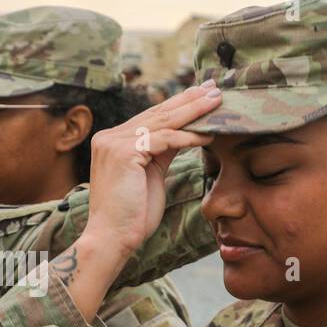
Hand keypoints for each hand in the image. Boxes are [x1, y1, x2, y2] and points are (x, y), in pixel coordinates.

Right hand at [85, 82, 219, 253]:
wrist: (112, 238)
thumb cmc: (132, 214)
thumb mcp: (151, 174)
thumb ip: (163, 151)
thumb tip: (187, 131)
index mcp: (113, 141)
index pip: (151, 116)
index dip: (178, 104)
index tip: (202, 94)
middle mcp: (109, 137)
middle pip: (157, 113)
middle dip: (189, 100)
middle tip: (214, 88)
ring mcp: (113, 143)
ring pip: (162, 121)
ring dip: (193, 111)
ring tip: (217, 102)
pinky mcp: (122, 153)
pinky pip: (163, 139)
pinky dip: (187, 137)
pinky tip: (207, 136)